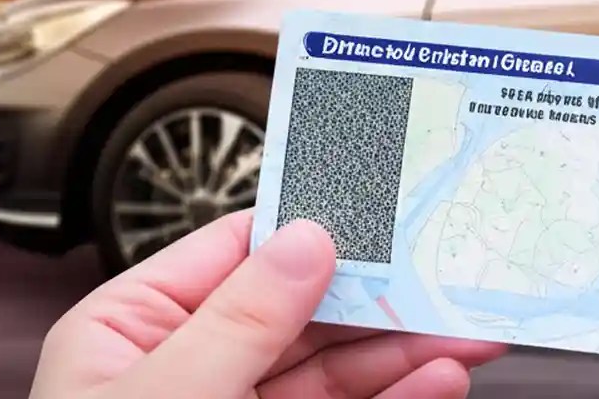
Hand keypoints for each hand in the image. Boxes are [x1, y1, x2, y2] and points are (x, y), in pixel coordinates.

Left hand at [30, 210, 506, 398]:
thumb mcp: (168, 396)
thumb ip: (241, 318)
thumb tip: (306, 240)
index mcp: (133, 328)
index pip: (234, 253)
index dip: (311, 231)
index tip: (383, 217)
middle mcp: (189, 365)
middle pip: (301, 311)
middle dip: (380, 299)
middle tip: (447, 283)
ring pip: (334, 369)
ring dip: (403, 352)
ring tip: (465, 337)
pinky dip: (395, 398)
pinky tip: (437, 383)